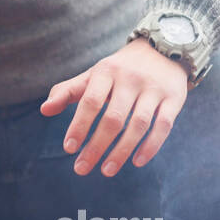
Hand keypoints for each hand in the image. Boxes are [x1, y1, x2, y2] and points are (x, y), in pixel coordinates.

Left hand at [40, 38, 187, 176]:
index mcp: (107, 71)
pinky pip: (163, 126)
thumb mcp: (94, 75)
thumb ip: (68, 91)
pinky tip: (137, 161)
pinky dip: (151, 146)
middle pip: (113, 118)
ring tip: (106, 171)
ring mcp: (154, 89)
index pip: (90, 101)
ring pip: (138, 125)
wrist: (164, 48)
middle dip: (96, 146)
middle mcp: (131, 79)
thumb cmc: (120, 70)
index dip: (79, 126)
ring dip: (122, 151)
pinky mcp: (174, 98)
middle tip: (81, 169)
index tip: (69, 149)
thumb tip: (44, 110)